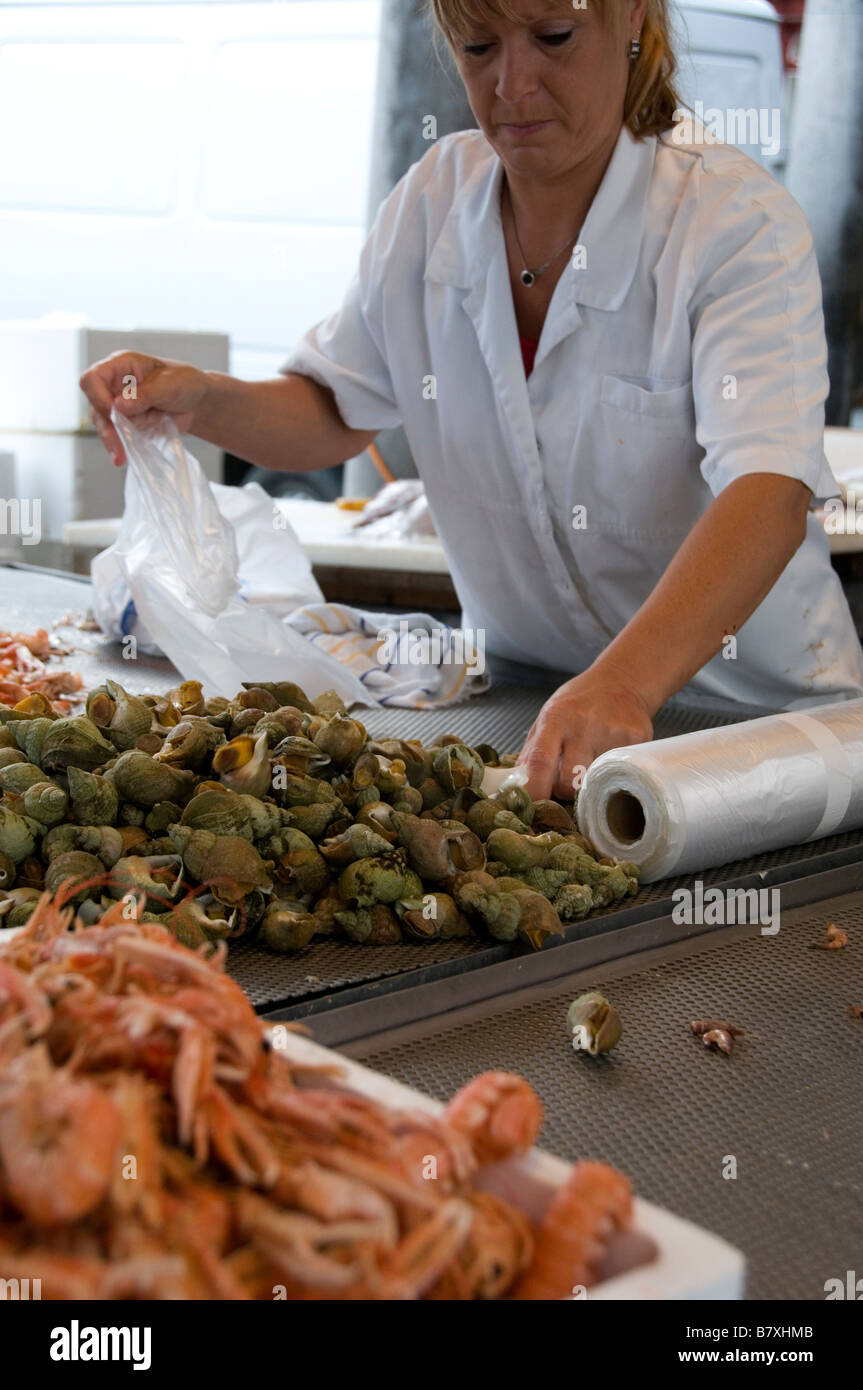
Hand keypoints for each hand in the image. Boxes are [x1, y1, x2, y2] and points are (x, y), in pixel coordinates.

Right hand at [79, 351, 210, 465]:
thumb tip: (118, 405)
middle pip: (95, 406)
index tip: (113, 412)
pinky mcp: (125, 425)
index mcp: (120, 366)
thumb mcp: (169, 384)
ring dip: (115, 441)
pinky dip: (122, 447)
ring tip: (122, 456)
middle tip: (118, 447)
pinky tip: (125, 458)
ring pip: (104, 426)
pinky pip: (117, 438)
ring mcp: (117, 407)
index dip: (98, 396)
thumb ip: (145, 394)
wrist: (196, 403)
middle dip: (107, 428)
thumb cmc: (184, 383)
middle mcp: (113, 386)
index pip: (93, 378)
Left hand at [519, 667, 653, 800]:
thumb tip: (517, 786)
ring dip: (591, 784)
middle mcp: (584, 725)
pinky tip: (612, 757)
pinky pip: (621, 773)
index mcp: (556, 718)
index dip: (534, 790)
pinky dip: (614, 774)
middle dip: (565, 793)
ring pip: (597, 783)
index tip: (531, 808)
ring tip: (591, 767)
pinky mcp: (637, 740)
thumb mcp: (548, 716)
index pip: (540, 761)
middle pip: (570, 781)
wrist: (622, 680)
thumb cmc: (579, 703)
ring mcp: (613, 733)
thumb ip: (533, 750)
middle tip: (568, 785)